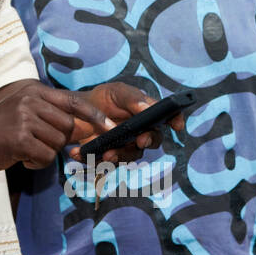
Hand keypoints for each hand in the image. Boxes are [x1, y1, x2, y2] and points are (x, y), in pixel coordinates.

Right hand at [0, 81, 117, 172]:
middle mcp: (30, 101)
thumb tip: (83, 128)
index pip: (73, 102)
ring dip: (45, 153)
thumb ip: (48, 115)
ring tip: (24, 150)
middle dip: (59, 141)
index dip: (95, 116)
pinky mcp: (20, 139)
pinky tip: (21, 158)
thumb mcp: (21, 112)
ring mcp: (24, 119)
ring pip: (58, 144)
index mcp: (33, 92)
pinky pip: (46, 157)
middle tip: (38, 144)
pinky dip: (36, 163)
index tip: (111, 128)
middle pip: (69, 127)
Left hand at [68, 81, 182, 163]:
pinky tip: (77, 153)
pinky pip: (105, 163)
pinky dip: (92, 159)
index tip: (177, 125)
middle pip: (152, 140)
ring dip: (119, 155)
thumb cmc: (106, 99)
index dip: (175, 120)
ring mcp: (127, 147)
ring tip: (106, 153)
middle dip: (148, 141)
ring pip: (130, 156)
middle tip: (140, 140)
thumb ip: (132, 98)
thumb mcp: (117, 91)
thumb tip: (146, 108)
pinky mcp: (110, 156)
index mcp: (148, 114)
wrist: (80, 111)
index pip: (167, 118)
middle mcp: (142, 133)